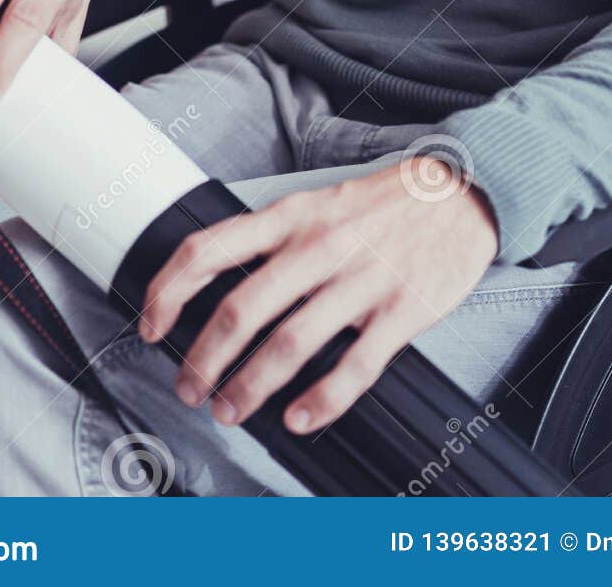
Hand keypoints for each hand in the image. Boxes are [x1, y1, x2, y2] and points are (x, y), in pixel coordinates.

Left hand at [138, 157, 499, 434]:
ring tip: (231, 408)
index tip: (151, 325)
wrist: (460, 195)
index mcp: (291, 216)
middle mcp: (319, 246)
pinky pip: (354, 366)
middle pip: (241, 309)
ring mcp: (361, 280)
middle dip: (204, 358)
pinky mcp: (402, 311)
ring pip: (289, 343)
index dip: (169, 290)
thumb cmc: (382, 205)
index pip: (210, 248)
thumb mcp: (317, 202)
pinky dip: (321, 400)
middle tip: (189, 386)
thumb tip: (220, 285)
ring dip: (250, 386)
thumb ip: (273, 239)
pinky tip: (299, 417)